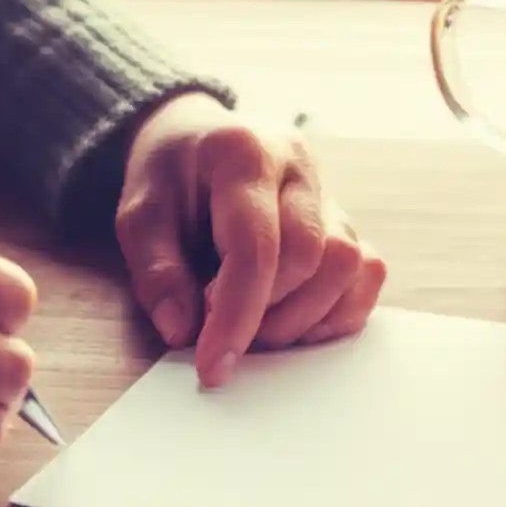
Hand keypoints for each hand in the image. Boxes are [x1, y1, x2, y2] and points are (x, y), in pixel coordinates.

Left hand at [117, 93, 386, 386]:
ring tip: (257, 328)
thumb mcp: (138, 214)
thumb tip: (183, 332)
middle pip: (312, 257)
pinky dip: (337, 310)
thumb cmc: (169, 176)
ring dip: (305, 317)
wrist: (196, 139)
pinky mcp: (345, 220)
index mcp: (243, 153)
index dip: (236, 316)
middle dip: (269, 317)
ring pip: (350, 265)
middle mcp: (299, 167)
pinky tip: (295, 321)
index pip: (256, 246)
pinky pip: (367, 272)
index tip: (214, 367)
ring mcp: (330, 192)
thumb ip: (156, 271)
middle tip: (225, 335)